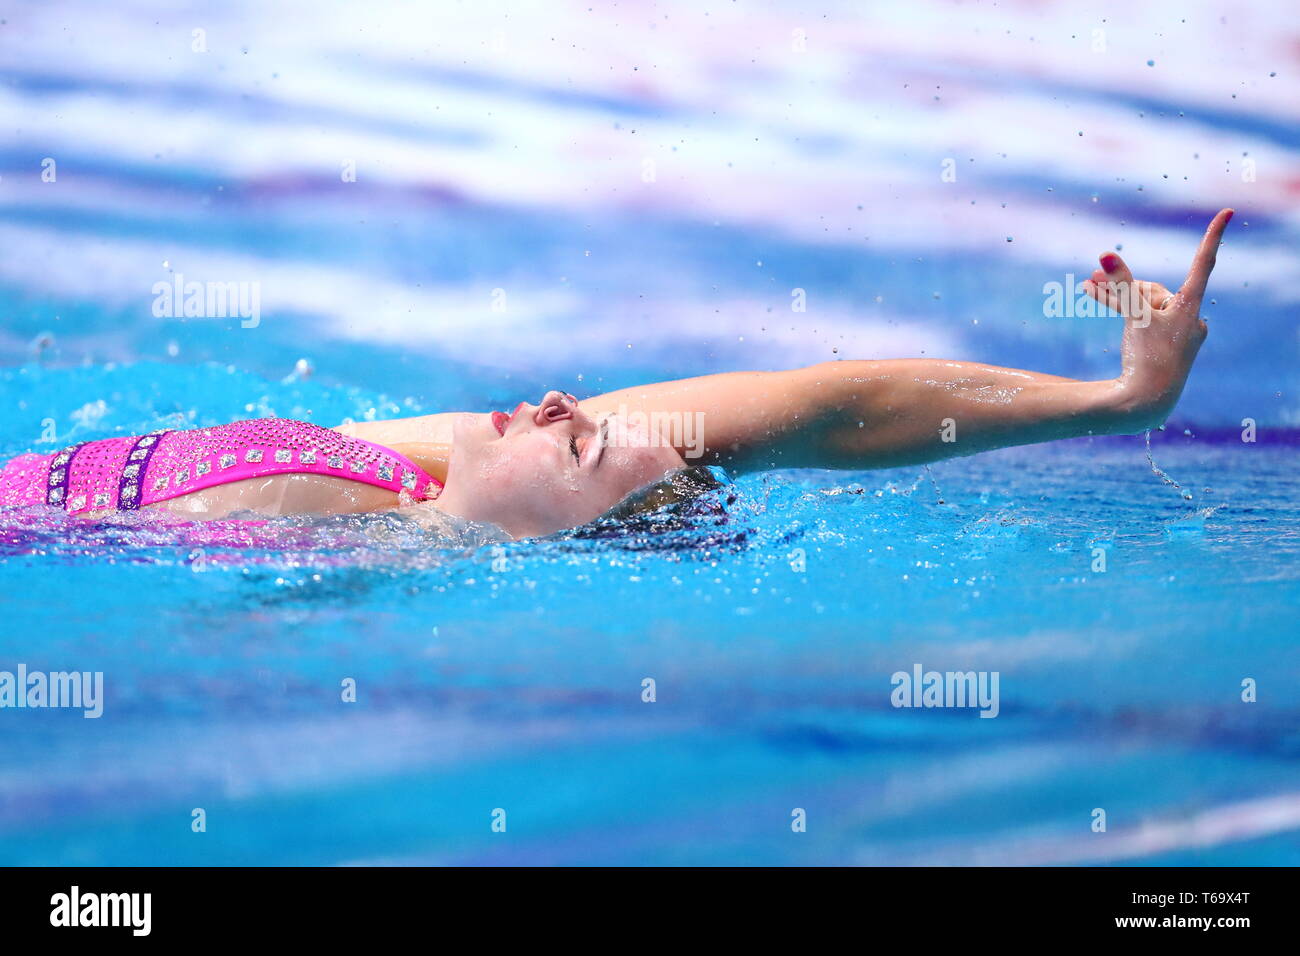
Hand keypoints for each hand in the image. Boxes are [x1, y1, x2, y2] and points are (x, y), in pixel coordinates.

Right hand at [1082, 208, 1232, 426]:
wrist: (1147, 404)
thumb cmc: (1146, 359)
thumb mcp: (1132, 317)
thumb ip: (1120, 284)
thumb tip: (1106, 253)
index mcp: (1190, 306)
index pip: (1203, 261)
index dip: (1213, 235)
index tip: (1226, 212)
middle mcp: (1190, 318)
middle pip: (1154, 290)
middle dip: (1122, 285)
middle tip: (1089, 280)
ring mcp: (1179, 334)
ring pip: (1146, 307)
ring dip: (1118, 298)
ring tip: (1087, 290)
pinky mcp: (1167, 348)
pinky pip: (1146, 322)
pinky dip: (1128, 314)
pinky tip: (1107, 306)